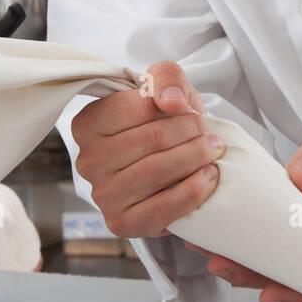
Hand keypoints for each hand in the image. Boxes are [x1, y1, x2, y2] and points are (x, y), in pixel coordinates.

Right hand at [71, 62, 224, 239]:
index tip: (193, 113)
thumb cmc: (164, 124)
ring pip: (156, 171)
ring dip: (194, 158)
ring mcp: (101, 195)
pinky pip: (161, 207)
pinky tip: (208, 177)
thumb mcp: (166, 87)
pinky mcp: (121, 223)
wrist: (173, 168)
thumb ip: (166, 78)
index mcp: (88, 124)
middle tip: (210, 134)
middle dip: (190, 133)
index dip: (174, 109)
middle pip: (151, 139)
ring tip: (213, 152)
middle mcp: (87, 160)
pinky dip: (192, 191)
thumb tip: (170, 102)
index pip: (138, 107)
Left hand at [183, 117, 301, 301]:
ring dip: (231, 257)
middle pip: (278, 271)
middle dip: (246, 274)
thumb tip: (301, 182)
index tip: (268, 295)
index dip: (292, 292)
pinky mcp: (270, 219)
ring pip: (259, 257)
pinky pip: (250, 233)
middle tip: (220, 264)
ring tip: (203, 248)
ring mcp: (287, 232)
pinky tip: (206, 230)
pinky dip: (229, 235)